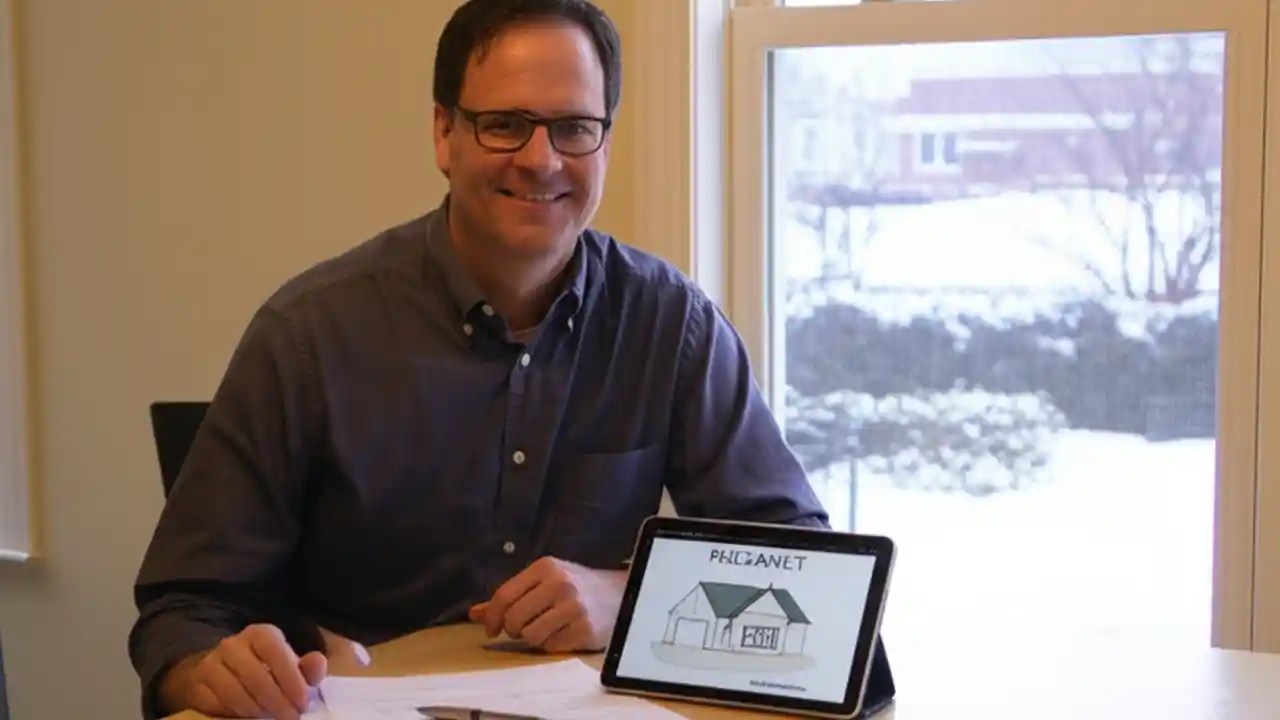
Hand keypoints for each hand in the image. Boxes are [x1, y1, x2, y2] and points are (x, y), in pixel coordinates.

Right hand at [156, 623, 325, 719]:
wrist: (224, 675)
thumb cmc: (267, 671)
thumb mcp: (291, 667)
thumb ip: (308, 668)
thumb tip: (317, 664)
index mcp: (261, 634)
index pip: (274, 650)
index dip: (290, 677)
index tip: (302, 702)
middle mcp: (233, 644)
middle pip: (255, 675)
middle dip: (276, 701)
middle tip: (290, 717)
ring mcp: (211, 662)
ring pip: (234, 691)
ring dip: (256, 709)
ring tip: (270, 718)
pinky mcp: (197, 683)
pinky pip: (216, 701)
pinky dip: (235, 712)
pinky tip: (249, 716)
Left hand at [468, 557, 625, 652]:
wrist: (620, 595)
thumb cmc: (576, 587)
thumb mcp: (544, 582)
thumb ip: (510, 596)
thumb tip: (474, 613)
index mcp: (546, 567)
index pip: (504, 595)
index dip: (492, 616)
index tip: (491, 628)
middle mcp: (560, 584)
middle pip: (515, 618)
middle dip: (513, 629)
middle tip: (523, 628)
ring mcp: (574, 607)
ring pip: (530, 636)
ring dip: (533, 638)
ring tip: (547, 628)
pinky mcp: (584, 629)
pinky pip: (550, 647)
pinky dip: (551, 645)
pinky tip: (563, 634)